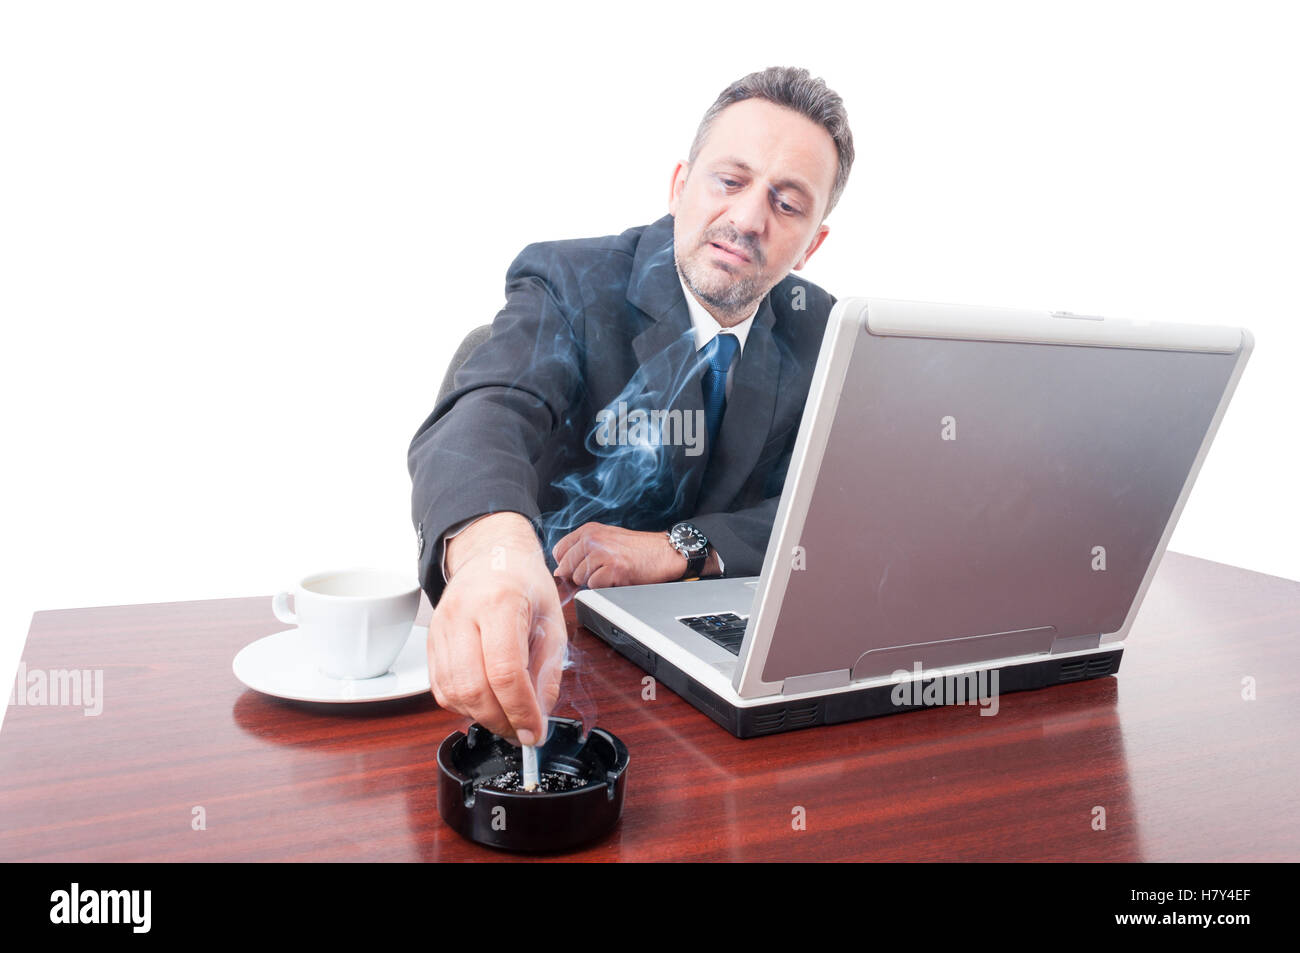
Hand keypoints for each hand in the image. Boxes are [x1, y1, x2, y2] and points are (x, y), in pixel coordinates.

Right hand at [428, 513, 566, 743]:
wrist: (489, 556)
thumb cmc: (524, 583)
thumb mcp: (553, 621)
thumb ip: (548, 670)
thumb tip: (540, 715)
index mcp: (499, 602)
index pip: (505, 671)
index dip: (521, 711)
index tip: (536, 732)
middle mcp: (462, 614)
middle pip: (473, 687)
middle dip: (501, 720)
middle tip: (523, 731)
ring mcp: (440, 628)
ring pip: (453, 692)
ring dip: (482, 717)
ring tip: (507, 718)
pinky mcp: (430, 642)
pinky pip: (441, 688)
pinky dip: (464, 705)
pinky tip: (486, 702)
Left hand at [551, 522, 689, 588]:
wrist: (665, 552)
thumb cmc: (638, 549)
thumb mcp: (606, 540)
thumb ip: (582, 551)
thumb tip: (559, 572)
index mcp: (589, 530)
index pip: (558, 550)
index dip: (565, 564)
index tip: (579, 568)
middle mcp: (593, 538)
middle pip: (566, 567)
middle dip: (579, 576)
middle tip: (600, 572)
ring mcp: (603, 552)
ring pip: (579, 578)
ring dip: (593, 581)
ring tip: (611, 573)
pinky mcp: (614, 568)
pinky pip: (594, 586)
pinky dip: (604, 587)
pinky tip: (617, 578)